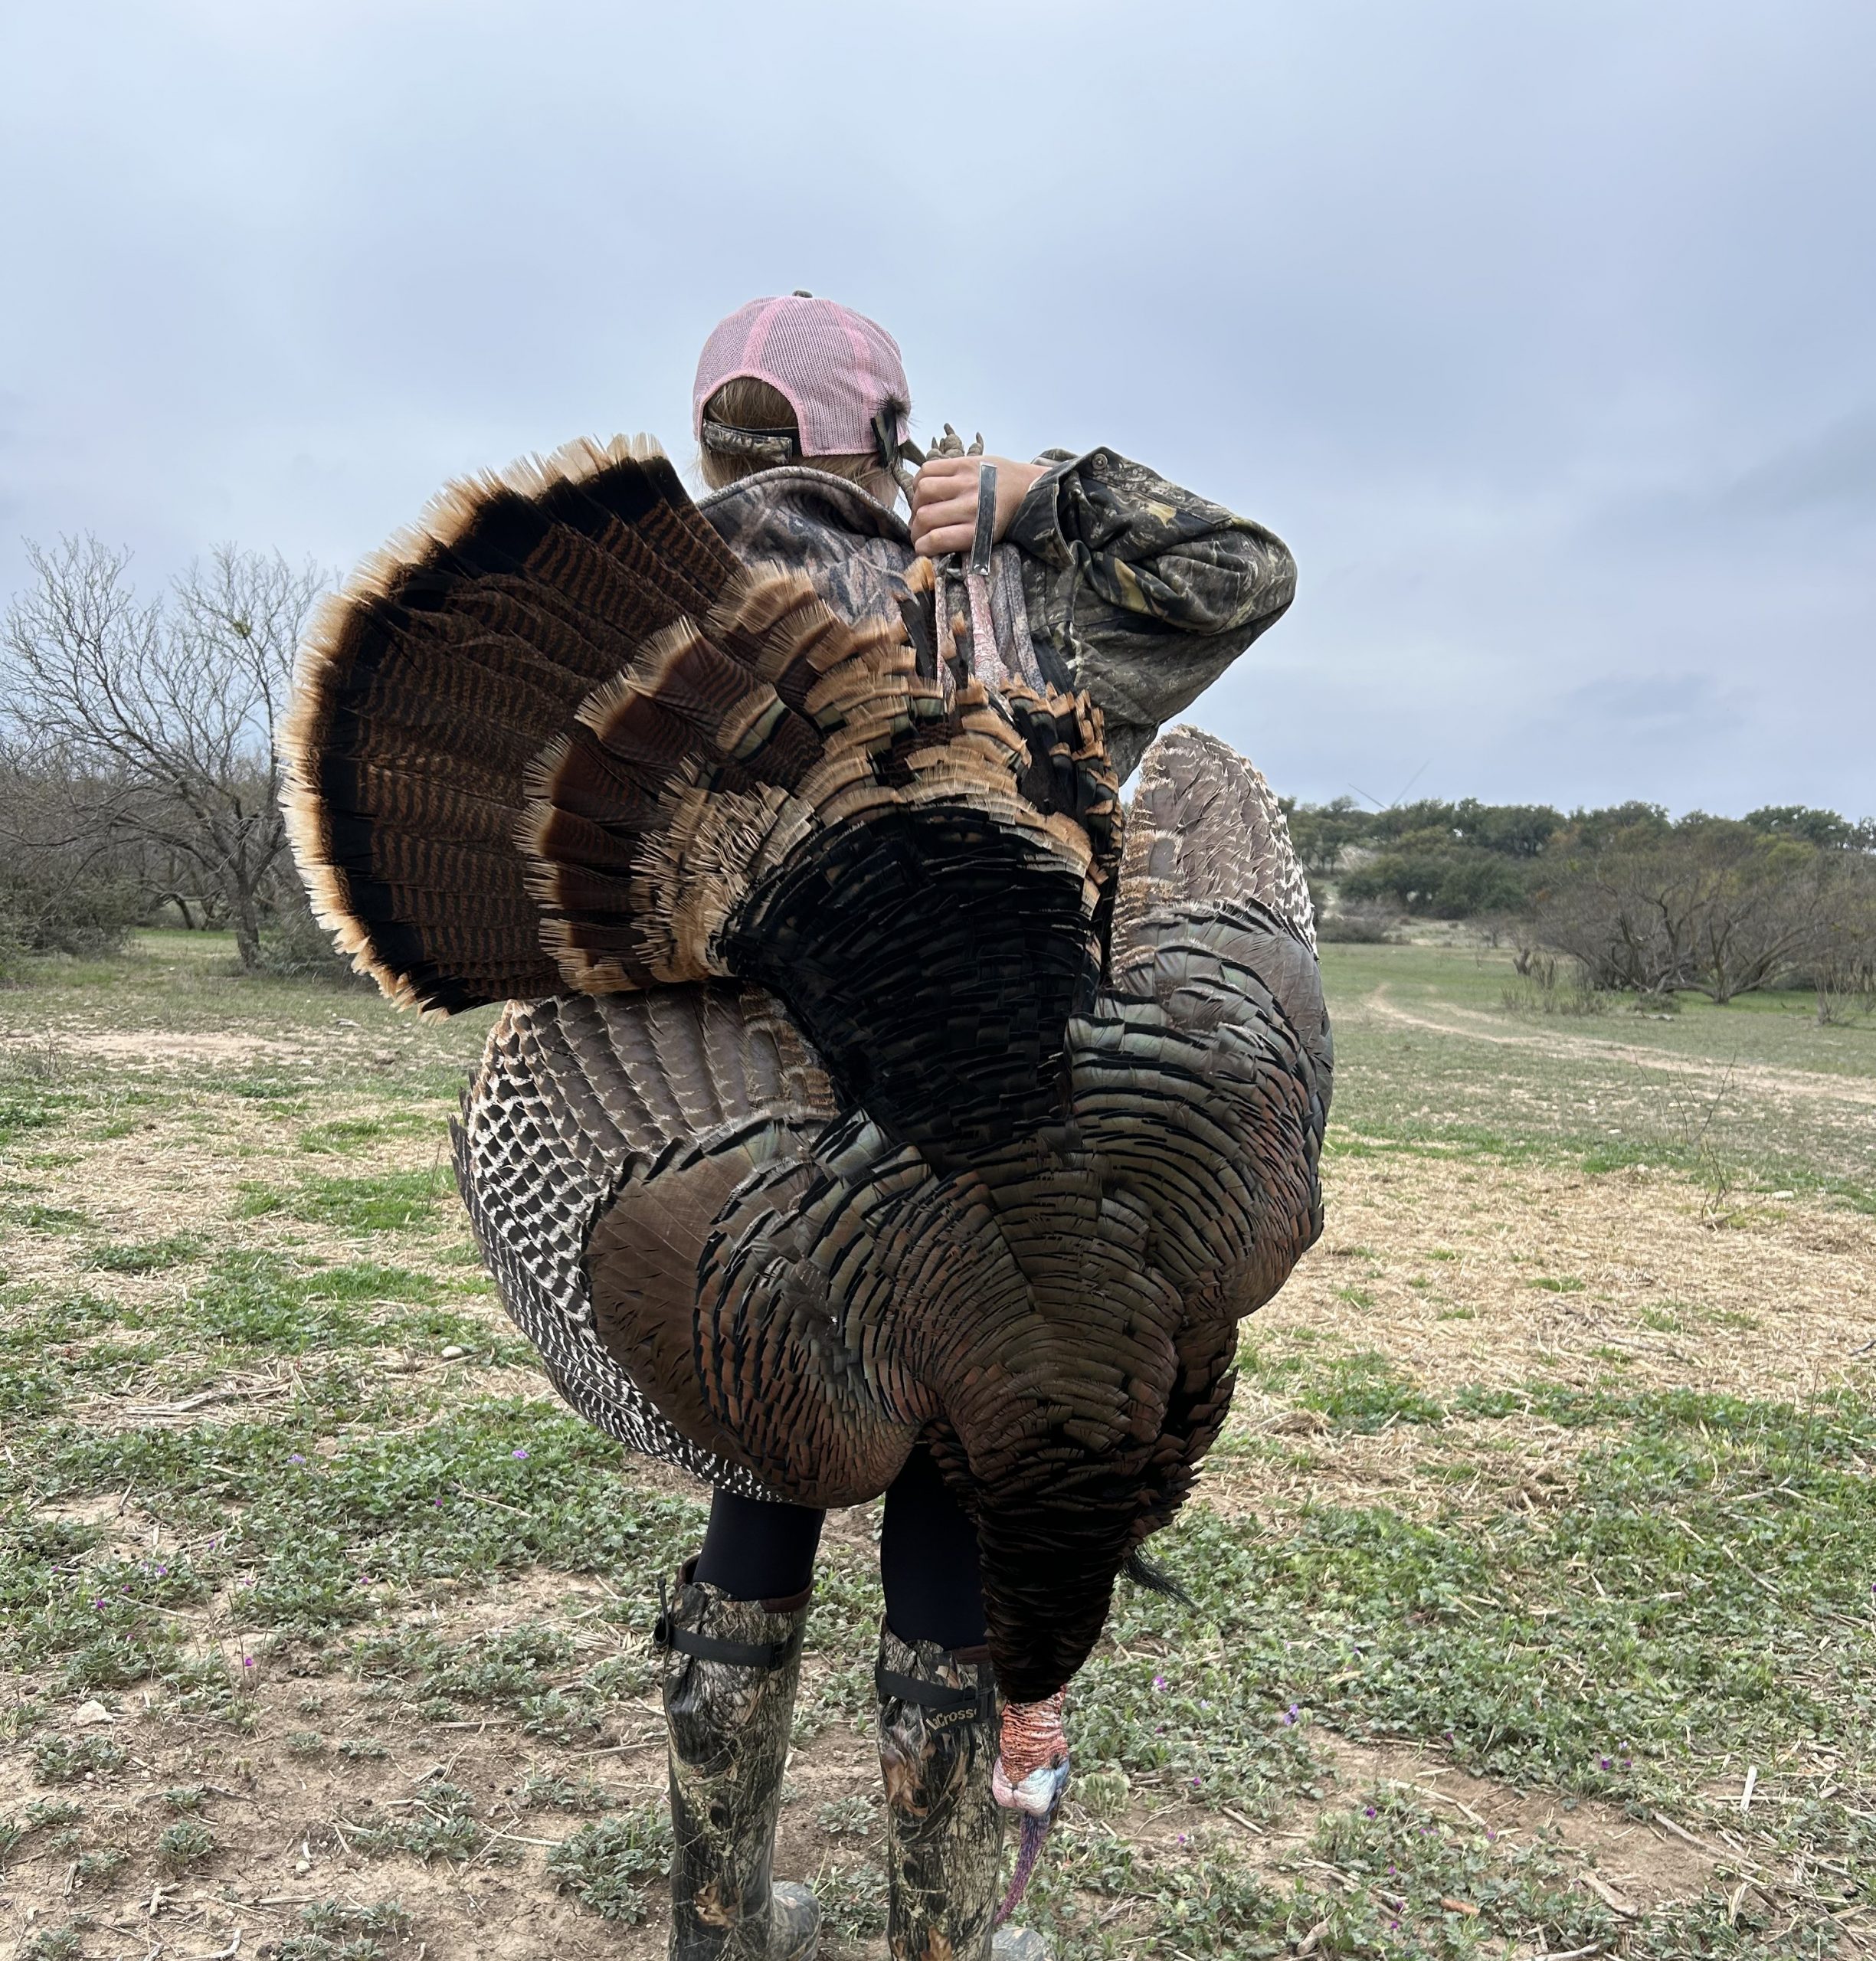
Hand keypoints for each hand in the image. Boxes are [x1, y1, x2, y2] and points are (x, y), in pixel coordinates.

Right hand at [909, 454, 1046, 558]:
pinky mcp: (964, 463)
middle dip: (915, 527)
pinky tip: (924, 489)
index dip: (921, 546)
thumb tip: (926, 542)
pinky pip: (928, 469)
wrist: (1026, 488)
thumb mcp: (986, 537)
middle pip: (925, 517)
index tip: (920, 547)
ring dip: (916, 502)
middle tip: (918, 529)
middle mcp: (971, 506)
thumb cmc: (1002, 517)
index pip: (936, 539)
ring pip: (923, 491)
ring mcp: (966, 481)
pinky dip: (919, 480)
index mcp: (977, 531)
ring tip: (921, 507)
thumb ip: (958, 540)